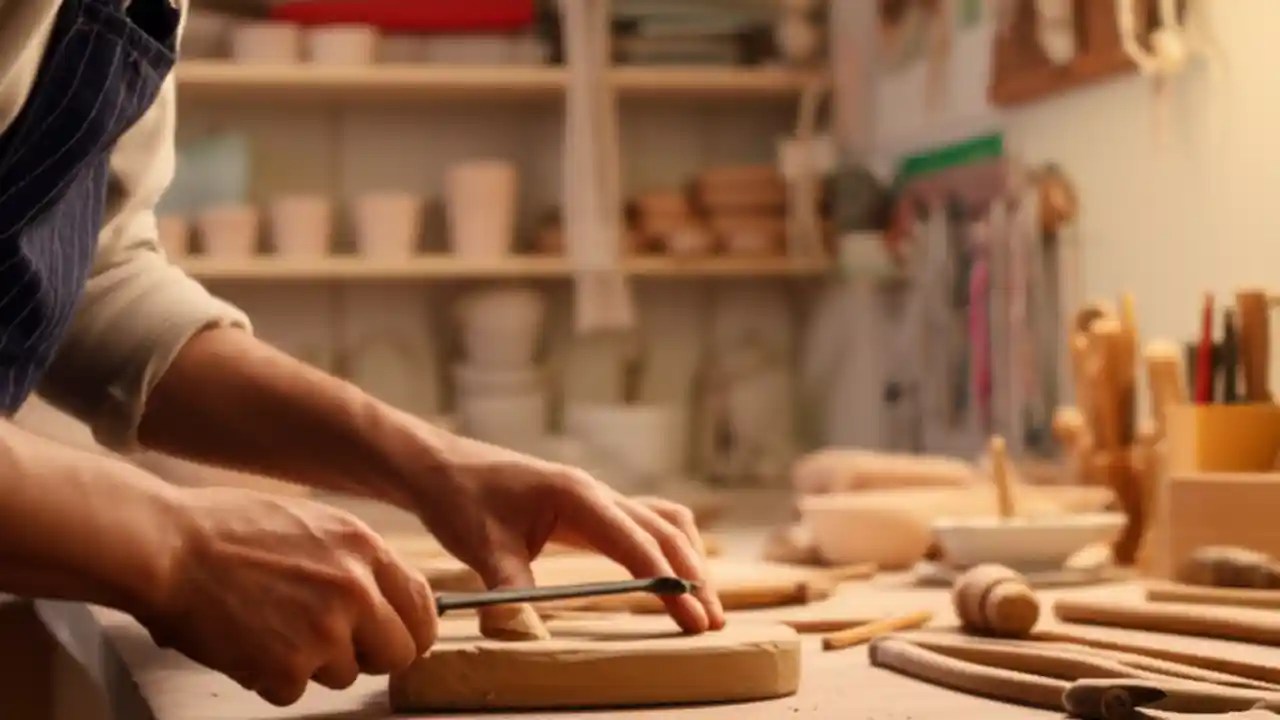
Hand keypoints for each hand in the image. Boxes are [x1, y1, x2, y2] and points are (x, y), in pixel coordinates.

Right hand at [139, 488, 435, 705]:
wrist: (168, 547)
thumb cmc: (229, 528)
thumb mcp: (314, 524)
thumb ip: (354, 561)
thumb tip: (382, 597)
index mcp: (366, 551)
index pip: (422, 606)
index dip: (411, 630)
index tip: (396, 639)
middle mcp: (356, 593)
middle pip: (398, 653)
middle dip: (368, 655)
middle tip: (331, 646)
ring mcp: (324, 634)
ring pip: (344, 675)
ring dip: (313, 665)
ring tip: (270, 628)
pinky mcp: (287, 668)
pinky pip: (294, 691)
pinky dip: (269, 678)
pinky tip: (245, 642)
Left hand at [407, 437, 724, 633]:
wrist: (443, 468)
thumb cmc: (461, 499)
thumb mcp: (480, 546)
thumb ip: (507, 588)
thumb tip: (518, 632)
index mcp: (577, 494)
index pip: (635, 540)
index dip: (667, 579)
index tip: (690, 614)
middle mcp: (597, 491)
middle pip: (664, 530)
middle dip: (692, 576)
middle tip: (711, 622)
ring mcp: (599, 497)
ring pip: (664, 522)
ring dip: (688, 559)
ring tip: (704, 604)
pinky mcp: (593, 508)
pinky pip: (647, 523)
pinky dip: (670, 548)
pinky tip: (675, 575)